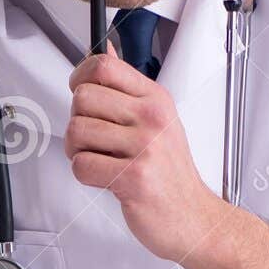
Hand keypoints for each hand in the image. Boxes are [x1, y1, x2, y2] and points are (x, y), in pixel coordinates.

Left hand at [64, 52, 225, 262]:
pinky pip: (81, 165)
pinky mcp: (133, 177)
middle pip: (82, 98)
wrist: (193, 217)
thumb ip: (128, 88)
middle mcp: (151, 118)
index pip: (104, 66)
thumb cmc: (170, 172)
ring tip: (101, 160)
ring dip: (78, 151)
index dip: (79, 77)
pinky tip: (105, 178)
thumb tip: (106, 51)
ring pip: (76, 131)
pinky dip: (85, 175)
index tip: (81, 92)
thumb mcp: (158, 120)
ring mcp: (144, 146)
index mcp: (155, 99)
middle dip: (77, 121)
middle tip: (94, 140)